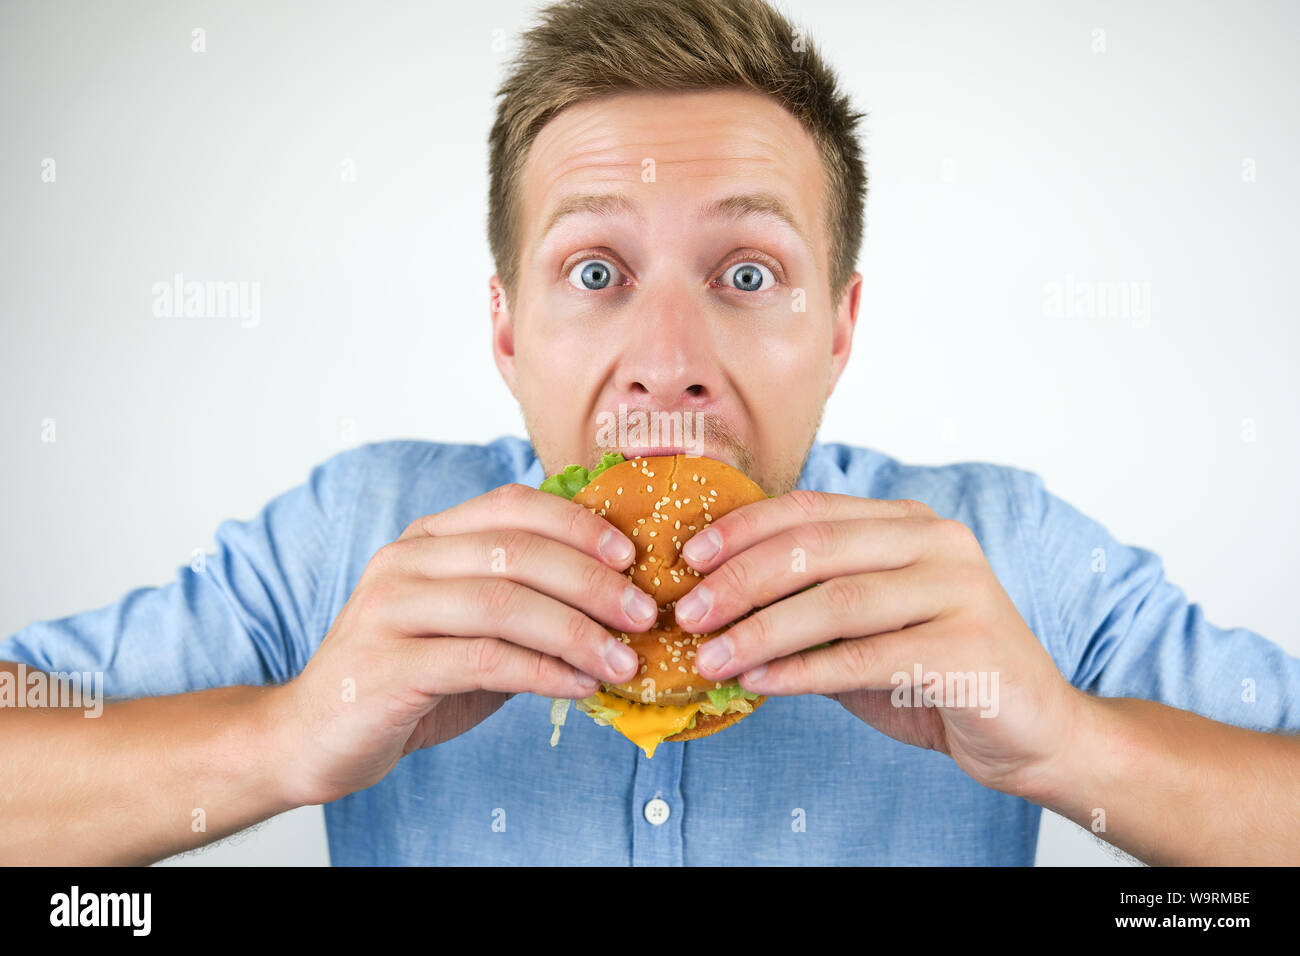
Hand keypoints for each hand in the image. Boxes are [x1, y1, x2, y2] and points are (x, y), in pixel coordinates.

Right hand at [271, 483, 658, 805]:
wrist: (315, 735)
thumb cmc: (408, 677)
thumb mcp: (469, 628)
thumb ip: (524, 605)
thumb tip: (616, 602)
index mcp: (428, 539)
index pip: (511, 505)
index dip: (577, 524)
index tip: (630, 554)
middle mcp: (405, 562)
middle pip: (515, 551)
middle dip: (592, 581)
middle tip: (644, 613)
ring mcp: (390, 611)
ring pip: (502, 604)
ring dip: (576, 632)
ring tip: (623, 660)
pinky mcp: (387, 667)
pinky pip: (482, 660)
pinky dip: (543, 672)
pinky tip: (579, 686)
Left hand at [671, 490, 1078, 796]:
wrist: (1031, 732)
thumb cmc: (935, 676)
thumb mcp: (865, 630)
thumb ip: (809, 608)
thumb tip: (715, 605)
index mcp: (909, 524)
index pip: (812, 508)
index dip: (744, 528)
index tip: (690, 557)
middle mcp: (938, 543)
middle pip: (816, 548)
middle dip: (739, 580)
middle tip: (687, 613)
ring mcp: (960, 590)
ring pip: (835, 601)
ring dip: (759, 631)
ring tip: (709, 657)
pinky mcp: (969, 648)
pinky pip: (864, 656)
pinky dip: (802, 670)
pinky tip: (760, 683)